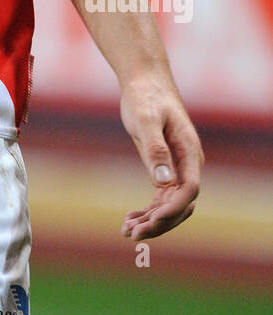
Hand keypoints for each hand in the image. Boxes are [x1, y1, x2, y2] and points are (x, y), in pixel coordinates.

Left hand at [118, 75, 202, 240]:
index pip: (190, 189)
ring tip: (126, 231)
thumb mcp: (146, 119)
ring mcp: (177, 168)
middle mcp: (188, 164)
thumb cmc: (145, 96)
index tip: (152, 220)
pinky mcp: (164, 168)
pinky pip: (160, 198)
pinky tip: (130, 219)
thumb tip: (164, 181)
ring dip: (152, 221)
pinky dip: (148, 211)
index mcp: (189, 152)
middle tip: (132, 233)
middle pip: (182, 204)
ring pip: (171, 205)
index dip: (173, 208)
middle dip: (160, 222)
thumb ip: (156, 149)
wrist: (144, 81)